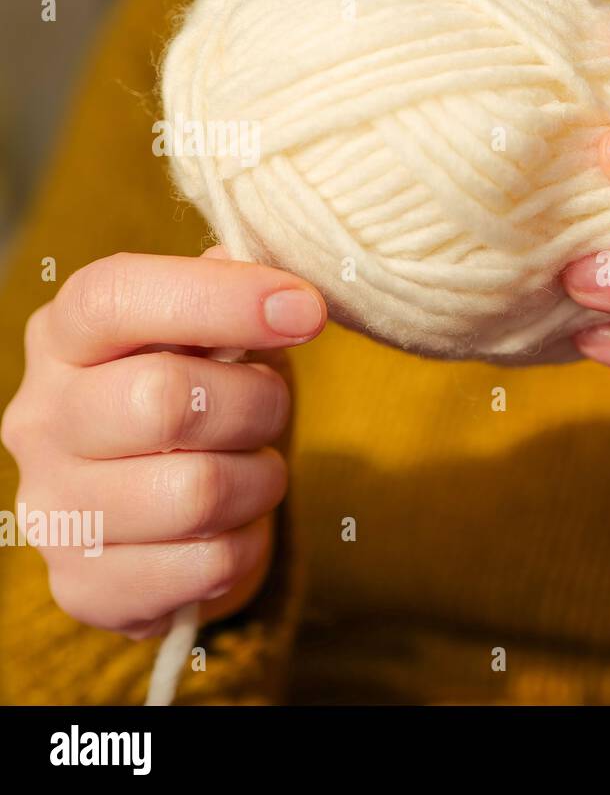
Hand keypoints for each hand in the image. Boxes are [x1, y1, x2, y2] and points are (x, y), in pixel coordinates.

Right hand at [0, 247, 325, 637]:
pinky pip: (207, 564)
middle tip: (271, 408)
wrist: (162, 521)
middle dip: (256, 404)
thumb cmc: (199, 403)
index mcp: (64, 338)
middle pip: (164, 399)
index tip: (306, 309)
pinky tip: (231, 526)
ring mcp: (53, 509)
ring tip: (252, 470)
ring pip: (196, 491)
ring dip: (258, 480)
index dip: (221, 297)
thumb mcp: (212, 338)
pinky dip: (246, 543)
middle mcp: (40, 420)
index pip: (116, 297)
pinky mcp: (86, 585)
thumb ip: (233, 300)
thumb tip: (283, 288)